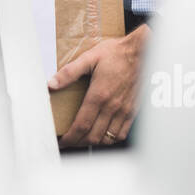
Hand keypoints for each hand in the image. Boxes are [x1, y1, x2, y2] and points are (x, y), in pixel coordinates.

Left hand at [48, 22, 149, 148]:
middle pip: (93, 136)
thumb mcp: (89, 58)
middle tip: (69, 141)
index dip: (70, 137)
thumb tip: (51, 84)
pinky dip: (111, 139)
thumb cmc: (116, 53)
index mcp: (99, 95)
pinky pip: (122, 133)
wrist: (142, 51)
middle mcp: (112, 106)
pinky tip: (103, 135)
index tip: (62, 141)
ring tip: (83, 139)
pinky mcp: (133, 110)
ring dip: (93, 142)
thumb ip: (69, 72)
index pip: (81, 125)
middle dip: (78, 142)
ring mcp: (124, 110)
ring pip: (108, 138)